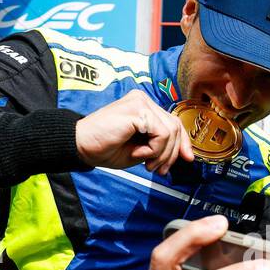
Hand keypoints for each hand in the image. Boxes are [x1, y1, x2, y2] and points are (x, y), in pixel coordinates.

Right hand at [75, 91, 193, 174]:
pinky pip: (161, 134)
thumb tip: (185, 154)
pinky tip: (138, 153)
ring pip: (170, 131)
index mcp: (143, 107)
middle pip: (175, 126)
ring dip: (161, 154)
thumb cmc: (106, 148)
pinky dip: (153, 150)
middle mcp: (143, 100)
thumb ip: (160, 146)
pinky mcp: (137, 109)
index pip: (173, 122)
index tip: (187, 159)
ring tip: (144, 161)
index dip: (183, 142)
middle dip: (172, 153)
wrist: (82, 146)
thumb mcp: (141, 149)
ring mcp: (140, 102)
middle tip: (158, 169)